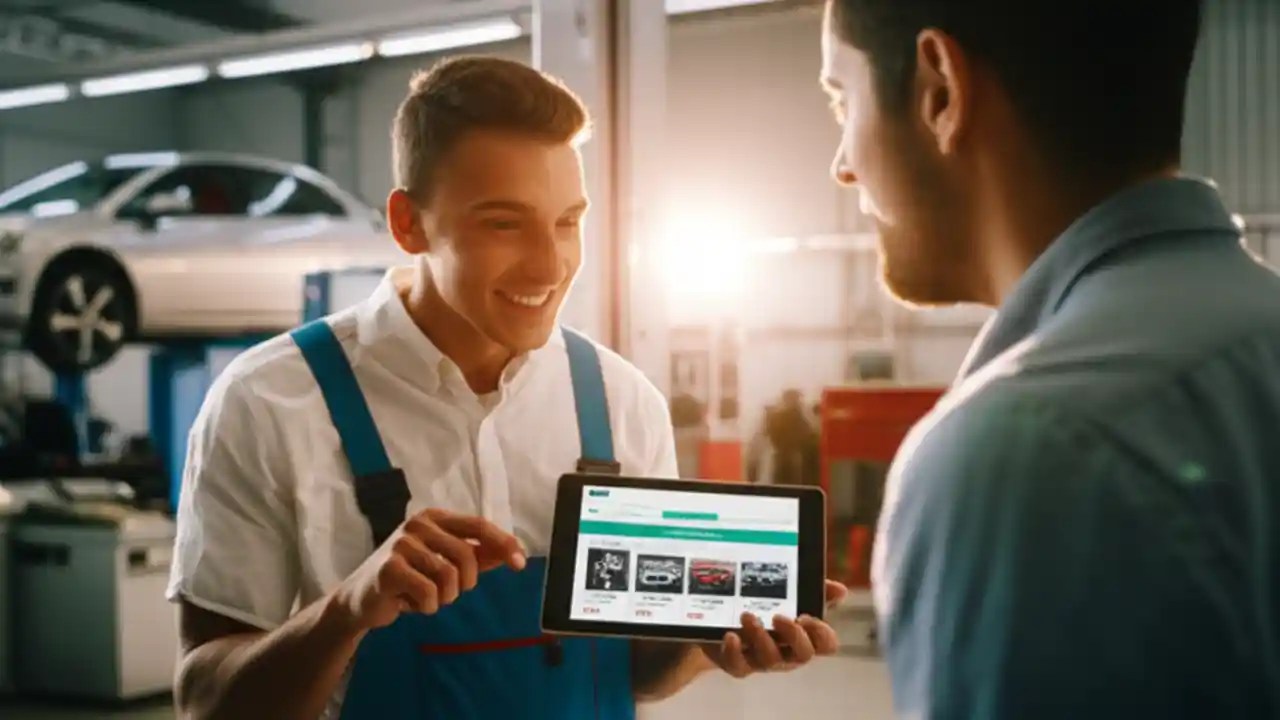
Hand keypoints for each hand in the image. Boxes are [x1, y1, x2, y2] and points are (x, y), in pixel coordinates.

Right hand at [328, 508, 525, 632]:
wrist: (361, 600)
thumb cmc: (408, 578)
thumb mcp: (445, 562)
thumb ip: (478, 555)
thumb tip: (513, 552)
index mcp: (434, 517)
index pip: (478, 525)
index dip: (503, 543)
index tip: (520, 563)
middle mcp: (418, 524)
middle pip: (467, 556)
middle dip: (465, 583)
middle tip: (447, 592)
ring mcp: (401, 544)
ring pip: (449, 578)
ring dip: (443, 598)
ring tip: (424, 596)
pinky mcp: (389, 569)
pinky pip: (429, 594)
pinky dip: (426, 606)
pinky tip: (408, 603)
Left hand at [702, 580, 847, 677]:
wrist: (723, 620)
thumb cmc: (765, 608)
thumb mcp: (789, 595)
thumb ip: (813, 590)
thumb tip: (840, 590)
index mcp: (804, 635)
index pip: (826, 644)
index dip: (821, 634)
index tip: (806, 616)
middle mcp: (788, 652)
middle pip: (803, 655)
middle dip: (794, 636)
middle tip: (778, 617)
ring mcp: (763, 660)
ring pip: (770, 660)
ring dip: (760, 637)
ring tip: (747, 615)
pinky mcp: (737, 663)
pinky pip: (739, 666)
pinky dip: (734, 652)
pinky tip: (731, 636)